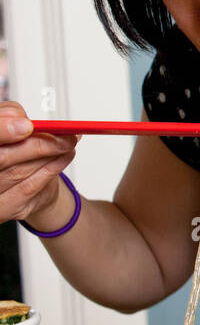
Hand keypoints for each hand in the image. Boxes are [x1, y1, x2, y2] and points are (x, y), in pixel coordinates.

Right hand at [0, 102, 80, 223]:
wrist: (21, 181)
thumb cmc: (12, 148)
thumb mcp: (7, 122)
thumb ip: (9, 116)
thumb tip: (19, 119)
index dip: (2, 131)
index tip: (27, 126)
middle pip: (1, 158)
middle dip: (37, 144)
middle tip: (63, 135)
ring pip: (19, 172)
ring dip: (50, 154)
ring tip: (68, 142)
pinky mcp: (3, 209)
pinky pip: (30, 187)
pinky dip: (52, 169)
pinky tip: (66, 156)